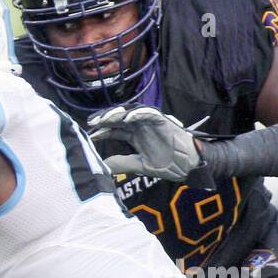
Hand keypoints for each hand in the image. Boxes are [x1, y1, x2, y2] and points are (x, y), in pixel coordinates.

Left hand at [86, 106, 203, 180]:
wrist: (187, 165)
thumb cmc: (166, 164)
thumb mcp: (138, 165)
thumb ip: (121, 163)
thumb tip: (103, 166)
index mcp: (134, 135)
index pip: (114, 129)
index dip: (102, 131)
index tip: (90, 136)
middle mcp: (140, 126)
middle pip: (119, 118)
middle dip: (105, 119)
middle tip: (92, 123)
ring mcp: (151, 122)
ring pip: (131, 111)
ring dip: (118, 113)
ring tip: (105, 119)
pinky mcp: (163, 121)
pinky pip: (150, 113)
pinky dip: (139, 113)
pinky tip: (128, 118)